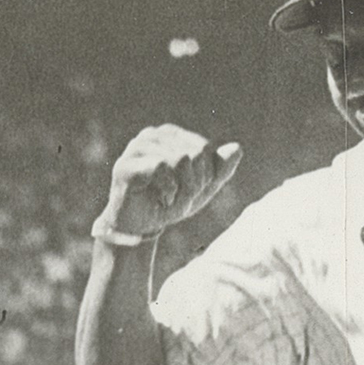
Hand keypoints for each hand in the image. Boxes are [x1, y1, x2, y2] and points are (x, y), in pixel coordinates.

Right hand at [100, 125, 243, 241]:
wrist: (140, 229)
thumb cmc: (167, 204)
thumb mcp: (201, 189)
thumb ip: (220, 169)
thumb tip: (237, 148)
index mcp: (168, 136)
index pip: (203, 149)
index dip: (204, 176)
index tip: (188, 190)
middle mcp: (151, 136)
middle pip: (195, 153)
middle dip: (194, 184)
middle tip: (178, 199)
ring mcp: (136, 148)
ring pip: (181, 159)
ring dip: (183, 191)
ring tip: (170, 201)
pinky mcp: (125, 165)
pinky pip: (162, 166)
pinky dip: (170, 190)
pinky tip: (162, 201)